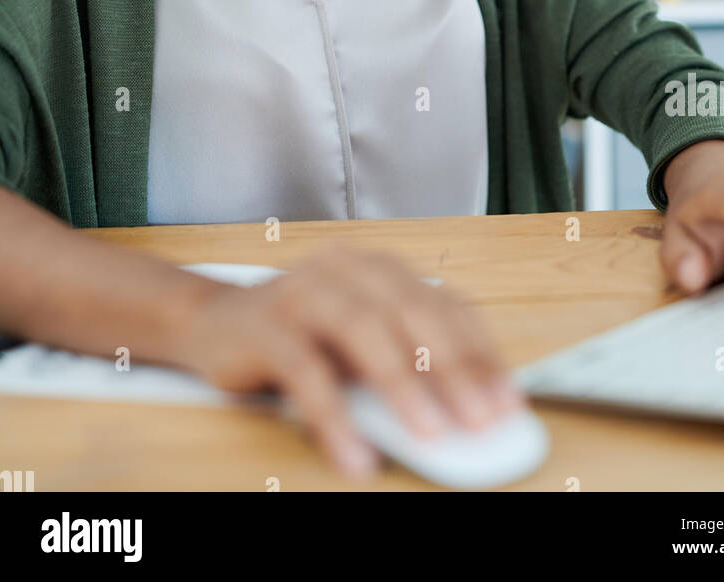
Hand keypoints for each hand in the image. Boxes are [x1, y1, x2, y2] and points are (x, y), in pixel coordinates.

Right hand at [177, 244, 523, 476]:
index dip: (481, 352)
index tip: (509, 400)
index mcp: (380, 268)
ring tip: (430, 434)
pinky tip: (356, 455)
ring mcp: (302, 291)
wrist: (214, 323)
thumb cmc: (303, 336)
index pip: (445, 304)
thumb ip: (408, 360)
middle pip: (412, 312)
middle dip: (454, 368)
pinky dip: (335, 416)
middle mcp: (346, 268)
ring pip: (363, 331)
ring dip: (402, 386)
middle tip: (482, 419)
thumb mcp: (362, 342)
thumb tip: (470, 409)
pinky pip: (306, 371)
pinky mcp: (265, 327)